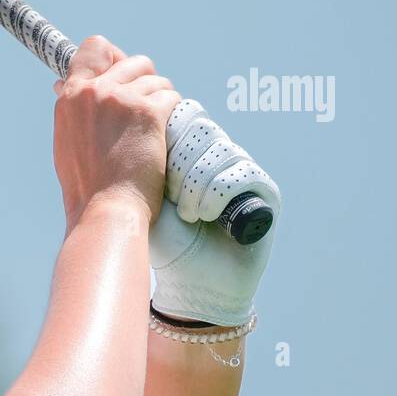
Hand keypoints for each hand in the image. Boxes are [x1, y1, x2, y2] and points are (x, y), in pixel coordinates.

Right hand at [52, 35, 178, 232]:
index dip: (114, 56)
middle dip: (145, 80)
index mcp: (71, 97)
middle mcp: (94, 92)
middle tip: (146, 107)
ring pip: (156, 80)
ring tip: (154, 127)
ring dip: (161, 99)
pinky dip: (173, 112)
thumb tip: (62, 84)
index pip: (94, 48)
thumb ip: (71, 109)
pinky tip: (164, 132)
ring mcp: (121, 100)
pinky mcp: (148, 112)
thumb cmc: (86, 184)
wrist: (105, 208)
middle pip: (134, 61)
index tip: (122, 73)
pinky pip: (170, 96)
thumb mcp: (65, 140)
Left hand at [149, 99, 281, 326]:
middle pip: (201, 126)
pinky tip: (206, 216)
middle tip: (170, 196)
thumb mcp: (144, 193)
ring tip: (187, 213)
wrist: (190, 282)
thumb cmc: (163, 241)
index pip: (184, 114)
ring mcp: (243, 170)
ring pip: (218, 149)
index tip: (151, 171)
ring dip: (196, 185)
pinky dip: (217, 194)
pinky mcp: (265, 191)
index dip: (166, 138)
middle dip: (180, 163)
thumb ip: (142, 155)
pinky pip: (241, 171)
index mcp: (189, 150)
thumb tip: (131, 113)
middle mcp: (219, 155)